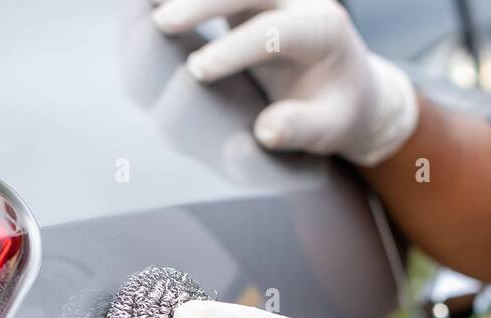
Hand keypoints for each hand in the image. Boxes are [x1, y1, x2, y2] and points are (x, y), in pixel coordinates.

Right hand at [150, 0, 418, 164]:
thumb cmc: (335, 114)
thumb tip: (265, 132)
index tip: (198, 72)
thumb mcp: (331, 129)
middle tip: (162, 24)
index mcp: (322, 30)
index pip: (274, 31)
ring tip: (143, 3)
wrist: (346, 84)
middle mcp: (295, 0)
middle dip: (201, 4)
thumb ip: (300, 129)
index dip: (235, 50)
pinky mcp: (244, 0)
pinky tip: (146, 3)